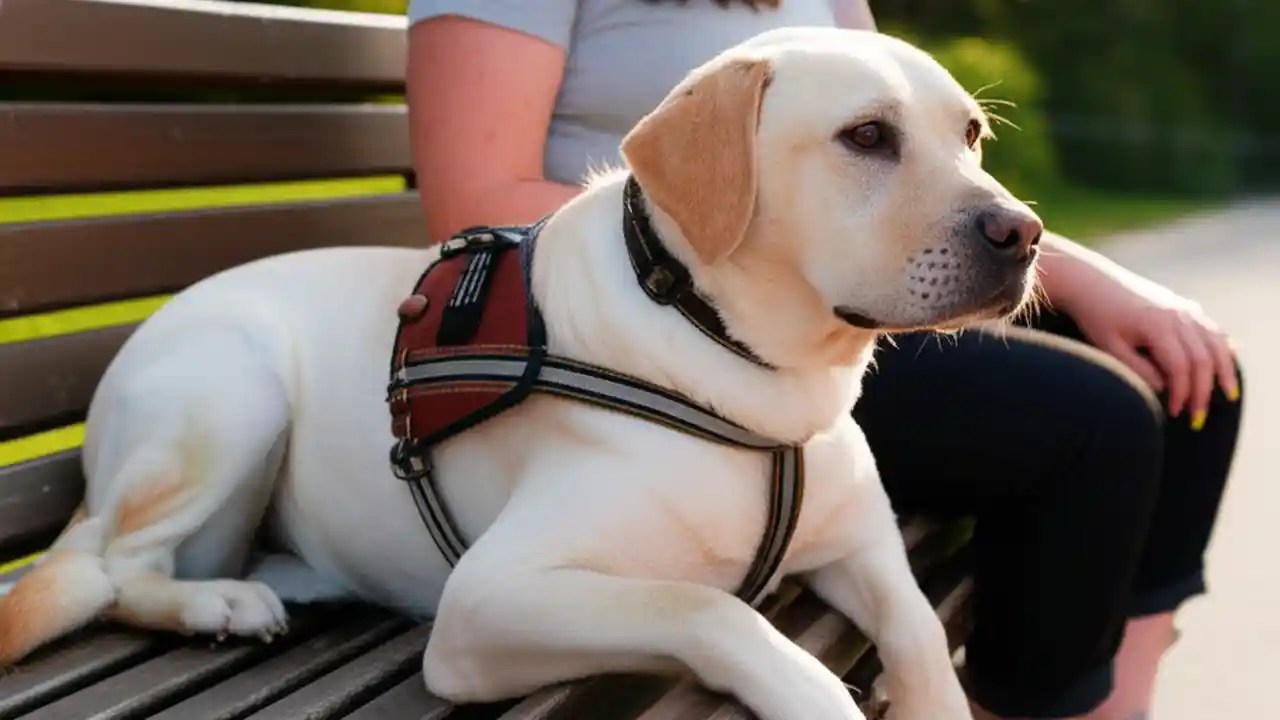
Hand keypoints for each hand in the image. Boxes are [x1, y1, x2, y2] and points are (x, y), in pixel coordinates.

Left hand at [1054, 258, 1238, 428]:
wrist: (1092, 283)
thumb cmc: (1097, 317)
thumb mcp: (1110, 347)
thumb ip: (1138, 369)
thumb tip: (1166, 388)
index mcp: (1158, 325)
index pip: (1180, 367)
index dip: (1181, 393)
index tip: (1175, 413)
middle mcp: (1179, 315)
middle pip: (1203, 358)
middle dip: (1203, 391)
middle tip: (1197, 417)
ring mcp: (1185, 308)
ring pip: (1216, 343)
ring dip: (1224, 371)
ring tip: (1229, 395)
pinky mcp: (1185, 306)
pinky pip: (1212, 330)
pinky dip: (1222, 349)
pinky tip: (1225, 365)